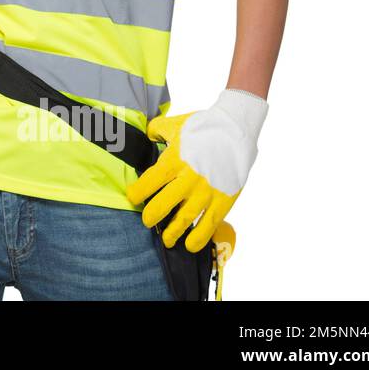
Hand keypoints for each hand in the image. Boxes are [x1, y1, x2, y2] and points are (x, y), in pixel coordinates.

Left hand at [125, 88, 267, 252]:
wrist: (236, 129)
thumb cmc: (203, 126)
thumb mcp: (175, 124)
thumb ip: (156, 130)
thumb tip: (146, 133)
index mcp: (173, 161)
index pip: (150, 182)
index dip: (138, 193)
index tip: (133, 198)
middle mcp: (188, 179)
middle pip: (163, 204)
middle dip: (151, 216)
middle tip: (147, 222)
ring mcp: (206, 192)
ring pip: (185, 218)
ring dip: (173, 232)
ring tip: (167, 240)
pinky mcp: (224, 199)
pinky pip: (210, 223)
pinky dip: (200, 237)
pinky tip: (191, 245)